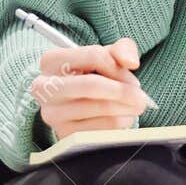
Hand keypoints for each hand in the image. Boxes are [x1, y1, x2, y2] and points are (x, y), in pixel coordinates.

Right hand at [30, 36, 151, 140]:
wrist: (78, 105)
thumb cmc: (93, 75)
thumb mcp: (107, 56)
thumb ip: (122, 49)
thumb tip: (131, 62)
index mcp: (51, 60)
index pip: (94, 56)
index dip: (119, 66)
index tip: (131, 73)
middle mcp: (44, 87)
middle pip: (91, 85)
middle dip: (123, 91)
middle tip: (142, 97)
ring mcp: (52, 113)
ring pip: (99, 108)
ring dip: (126, 108)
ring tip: (135, 106)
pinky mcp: (63, 134)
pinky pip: (100, 130)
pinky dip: (119, 124)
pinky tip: (124, 118)